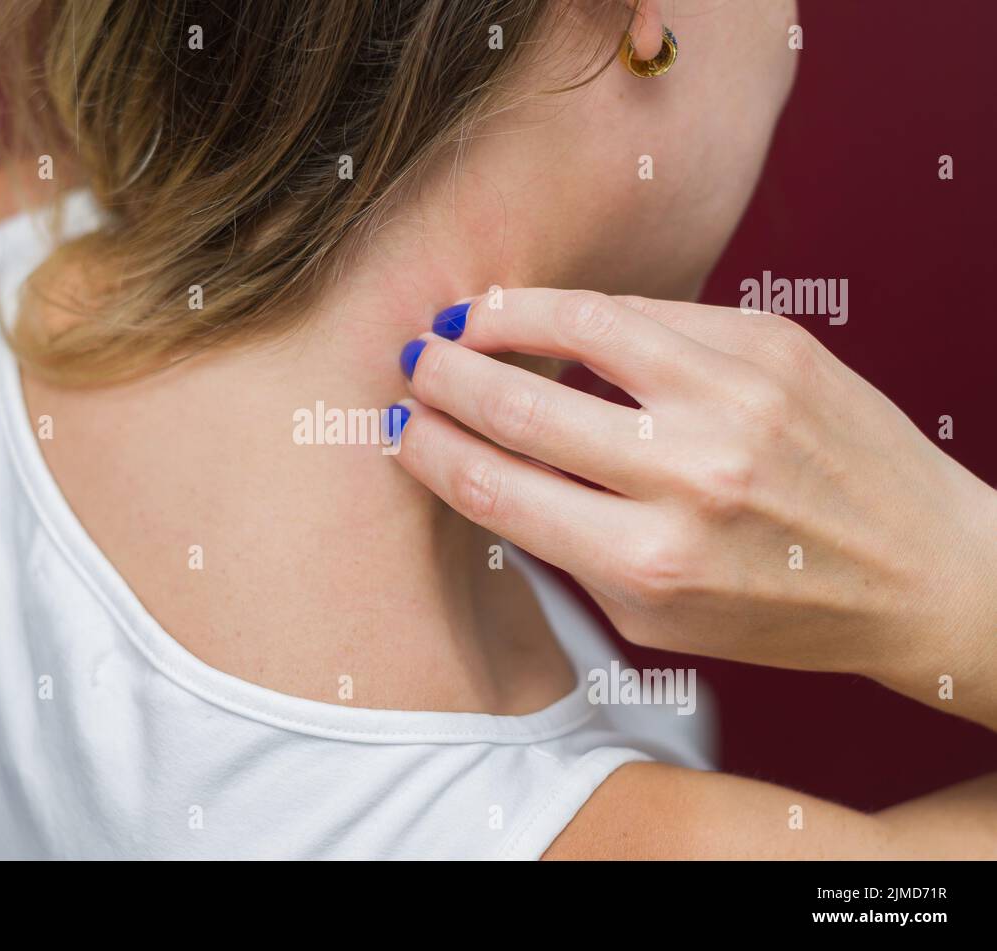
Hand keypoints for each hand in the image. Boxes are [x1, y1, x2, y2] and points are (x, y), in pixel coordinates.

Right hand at [390, 290, 996, 727]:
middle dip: (446, 377)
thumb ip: (564, 547)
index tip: (401, 428)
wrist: (925, 569)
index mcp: (649, 563)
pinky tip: (553, 317)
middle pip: (520, 405)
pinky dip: (586, 314)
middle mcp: (689, 474)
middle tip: (413, 360)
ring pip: (580, 326)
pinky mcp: (774, 342)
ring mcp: (736, 395)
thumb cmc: (781, 608)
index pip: (495, 486)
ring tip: (463, 315)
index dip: (431, 450)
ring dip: (502, 315)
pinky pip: (651, 312)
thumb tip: (481, 465)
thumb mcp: (656, 620)